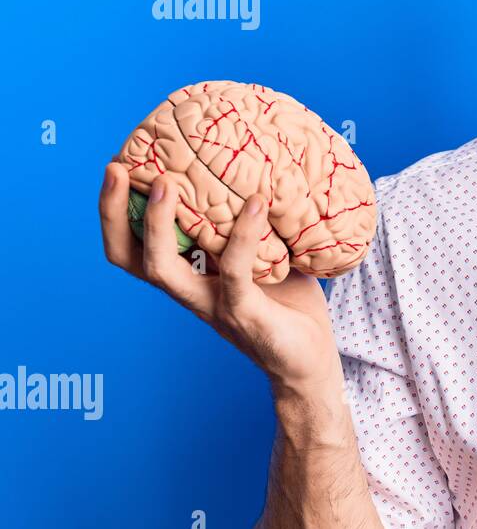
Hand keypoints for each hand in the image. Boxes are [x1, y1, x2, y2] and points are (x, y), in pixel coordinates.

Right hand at [99, 163, 341, 394]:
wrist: (311, 362)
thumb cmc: (289, 305)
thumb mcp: (267, 255)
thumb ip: (255, 223)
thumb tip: (262, 170)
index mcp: (189, 276)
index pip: (135, 248)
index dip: (116, 211)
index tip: (118, 166)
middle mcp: (190, 291)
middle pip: (129, 258)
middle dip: (113, 213)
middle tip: (116, 169)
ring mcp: (212, 304)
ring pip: (162, 269)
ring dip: (158, 224)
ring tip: (167, 182)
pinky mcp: (243, 314)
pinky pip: (233, 271)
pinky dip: (241, 235)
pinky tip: (256, 203)